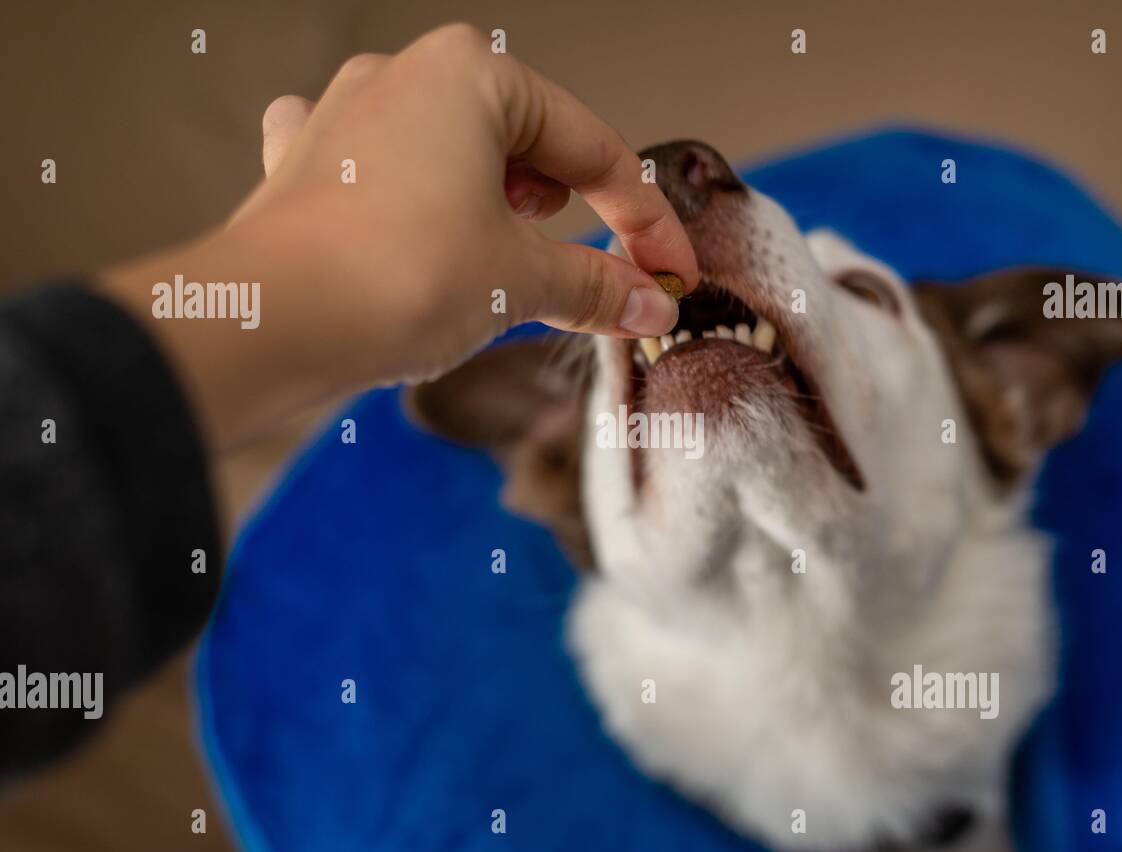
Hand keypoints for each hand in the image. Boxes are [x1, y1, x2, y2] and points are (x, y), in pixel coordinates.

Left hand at [99, 24, 696, 449]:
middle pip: (522, 144)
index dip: (642, 219)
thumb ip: (595, 284)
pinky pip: (380, 179)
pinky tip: (417, 229)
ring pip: (450, 157)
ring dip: (496, 208)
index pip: (590, 148)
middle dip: (570, 209)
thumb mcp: (520, 280)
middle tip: (602, 270)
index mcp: (470, 75)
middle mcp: (401, 78)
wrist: (269, 322)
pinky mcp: (302, 172)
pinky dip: (417, 211)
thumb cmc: (393, 274)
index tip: (668, 269)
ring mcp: (342, 120)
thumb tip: (648, 302)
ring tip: (517, 256)